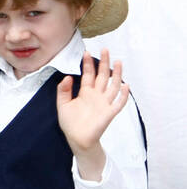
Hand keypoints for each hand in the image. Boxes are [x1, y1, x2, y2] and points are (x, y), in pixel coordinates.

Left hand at [57, 49, 129, 180]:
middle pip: (102, 76)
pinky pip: (118, 103)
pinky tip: (126, 86)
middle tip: (105, 50)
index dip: (87, 64)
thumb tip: (67, 77)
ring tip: (118, 62)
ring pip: (113, 86)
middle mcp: (96, 95)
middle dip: (103, 63)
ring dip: (116, 74)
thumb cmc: (70, 122)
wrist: (77, 138)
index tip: (85, 52)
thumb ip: (63, 90)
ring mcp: (104, 103)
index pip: (88, 74)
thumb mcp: (62, 104)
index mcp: (85, 92)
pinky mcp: (109, 113)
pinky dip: (123, 95)